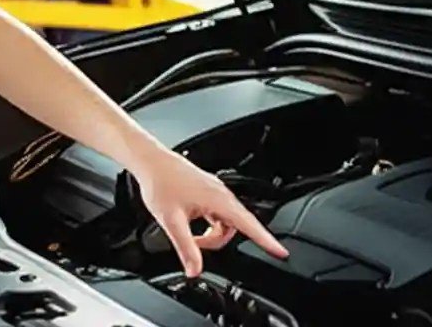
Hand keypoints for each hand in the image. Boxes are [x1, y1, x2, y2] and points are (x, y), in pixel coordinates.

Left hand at [132, 147, 288, 276]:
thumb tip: (194, 269)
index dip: (266, 240)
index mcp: (219, 200)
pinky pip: (216, 214)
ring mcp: (215, 192)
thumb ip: (185, 247)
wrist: (149, 161)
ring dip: (209, 233)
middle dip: (217, 241)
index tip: (281, 251)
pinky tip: (189, 222)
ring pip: (224, 222)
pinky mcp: (207, 191)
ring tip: (186, 233)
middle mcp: (221, 195)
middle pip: (234, 228)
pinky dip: (206, 224)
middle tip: (193, 245)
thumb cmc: (160, 183)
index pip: (249, 225)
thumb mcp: (171, 220)